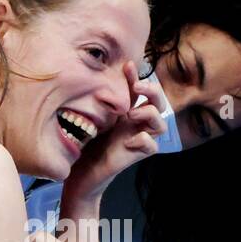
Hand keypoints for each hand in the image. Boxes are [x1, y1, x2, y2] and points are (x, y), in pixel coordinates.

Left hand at [64, 60, 167, 201]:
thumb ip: (97, 101)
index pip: (138, 90)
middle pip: (159, 103)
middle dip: (153, 91)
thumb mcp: (90, 117)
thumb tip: (92, 75)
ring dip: (149, 114)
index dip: (136, 76)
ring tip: (130, 115)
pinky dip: (143, 140)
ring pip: (161, 124)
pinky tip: (127, 141)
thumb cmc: (83, 145)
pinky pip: (151, 146)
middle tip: (137, 88)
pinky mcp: (135, 156)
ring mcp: (136, 140)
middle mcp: (135, 125)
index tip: (127, 66)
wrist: (79, 175)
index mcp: (125, 112)